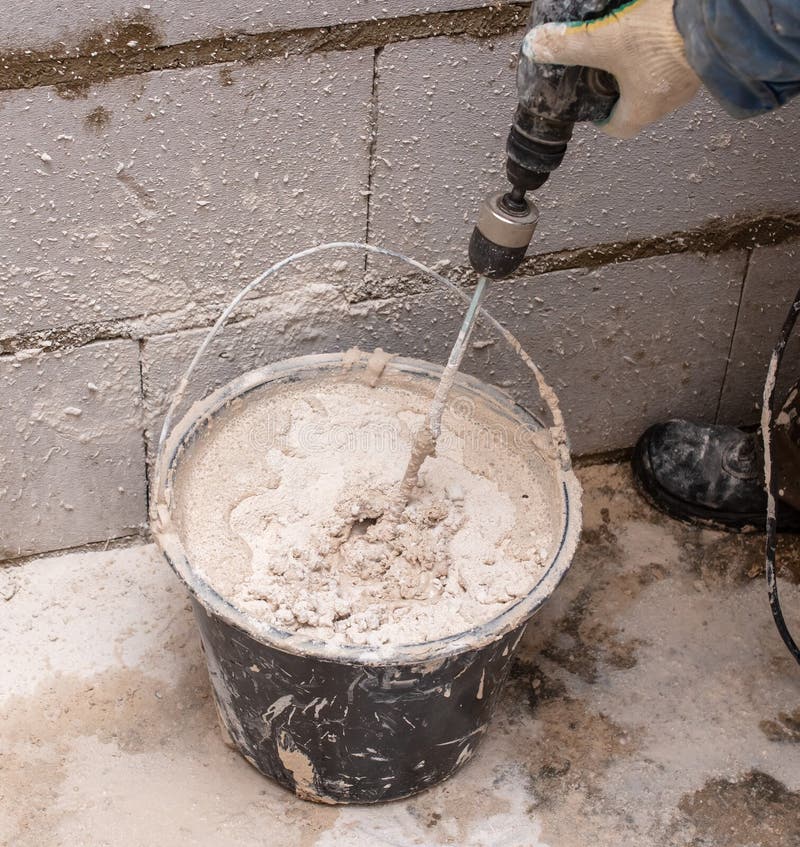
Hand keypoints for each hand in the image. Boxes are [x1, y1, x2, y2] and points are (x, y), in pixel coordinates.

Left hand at [522, 0, 700, 138]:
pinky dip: (664, 54)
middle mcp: (668, 103)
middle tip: (605, 70)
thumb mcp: (604, 40)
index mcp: (642, 110)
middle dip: (618, 90)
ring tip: (629, 48)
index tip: (592, 105)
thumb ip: (569, 45)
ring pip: (659, 84)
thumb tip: (537, 46)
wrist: (717, 16)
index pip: (616, 128)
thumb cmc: (664, 37)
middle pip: (636, 105)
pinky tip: (658, 34)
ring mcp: (690, 81)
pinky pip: (679, 64)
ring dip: (643, 70)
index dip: (600, 118)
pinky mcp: (703, 58)